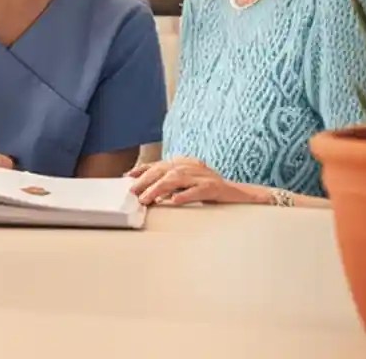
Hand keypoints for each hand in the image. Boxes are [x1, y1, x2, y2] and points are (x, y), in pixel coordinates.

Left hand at [126, 157, 257, 205]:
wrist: (237, 192)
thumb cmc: (209, 189)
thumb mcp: (187, 183)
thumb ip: (169, 184)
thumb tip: (147, 193)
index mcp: (185, 164)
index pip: (159, 165)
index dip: (143, 170)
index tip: (128, 177)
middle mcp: (192, 167)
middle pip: (164, 171)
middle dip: (146, 180)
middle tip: (133, 192)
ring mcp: (203, 176)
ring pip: (176, 179)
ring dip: (159, 188)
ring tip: (147, 198)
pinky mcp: (213, 188)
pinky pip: (196, 190)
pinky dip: (184, 195)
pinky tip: (173, 201)